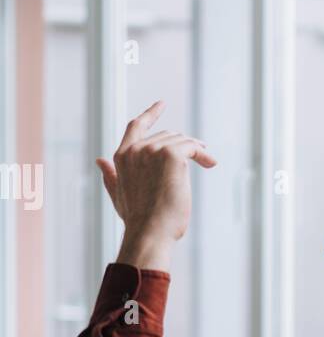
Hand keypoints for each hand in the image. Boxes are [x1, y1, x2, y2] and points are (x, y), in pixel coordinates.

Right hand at [96, 101, 216, 266]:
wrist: (150, 232)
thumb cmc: (138, 220)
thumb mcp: (119, 194)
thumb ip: (111, 175)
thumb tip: (99, 160)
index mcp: (121, 157)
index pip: (135, 126)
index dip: (149, 114)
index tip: (161, 104)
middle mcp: (136, 149)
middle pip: (166, 136)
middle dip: (184, 144)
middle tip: (202, 153)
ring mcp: (153, 150)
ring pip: (181, 141)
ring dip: (197, 149)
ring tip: (208, 161)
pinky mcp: (171, 154)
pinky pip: (192, 147)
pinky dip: (203, 153)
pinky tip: (211, 163)